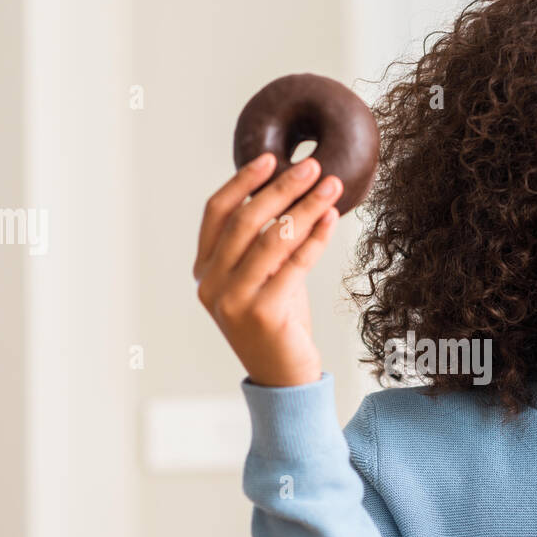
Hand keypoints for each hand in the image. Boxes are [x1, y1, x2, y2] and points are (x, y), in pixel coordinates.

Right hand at [194, 153, 341, 386]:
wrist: (283, 378)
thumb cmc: (276, 321)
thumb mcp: (260, 277)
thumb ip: (260, 243)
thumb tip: (285, 189)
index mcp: (204, 270)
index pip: (216, 213)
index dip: (243, 181)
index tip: (271, 158)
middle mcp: (211, 285)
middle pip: (245, 221)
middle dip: (282, 188)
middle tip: (313, 167)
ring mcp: (233, 301)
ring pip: (271, 240)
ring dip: (305, 208)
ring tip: (332, 187)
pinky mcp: (262, 314)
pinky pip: (294, 265)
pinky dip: (316, 238)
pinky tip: (332, 219)